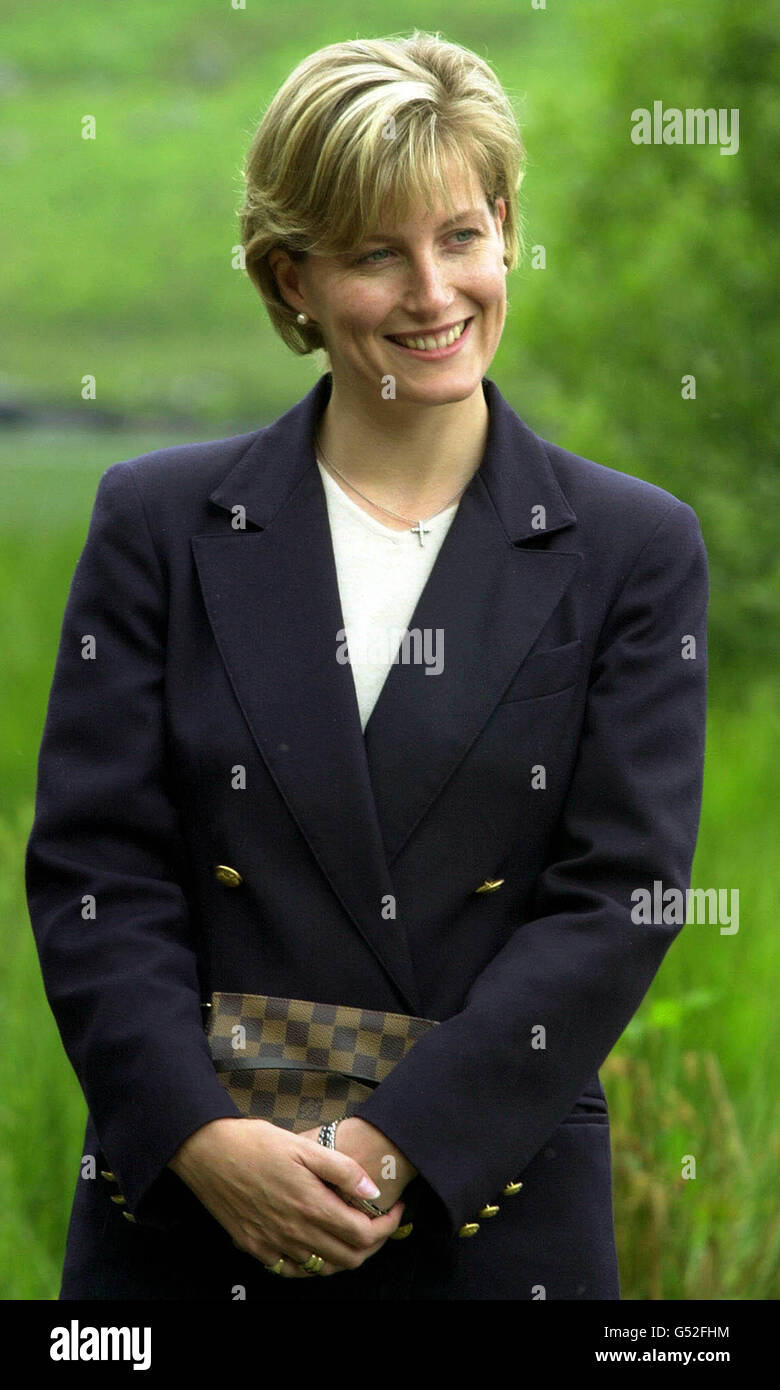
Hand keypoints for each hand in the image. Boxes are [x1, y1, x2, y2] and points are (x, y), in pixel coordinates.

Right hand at [167, 1117, 405, 1277]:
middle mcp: (294, 1233)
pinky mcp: (255, 1247)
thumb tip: (373, 1192)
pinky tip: (315, 1244)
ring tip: (351, 1232)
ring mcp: (273, 1244)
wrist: (208, 1152)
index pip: (363, 1235)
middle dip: (373, 1244)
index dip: (386, 1226)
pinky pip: (291, 1270)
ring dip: (344, 1255)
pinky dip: (311, 1264)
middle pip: (348, 1258)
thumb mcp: (304, 1147)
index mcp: (311, 1206)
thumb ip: (343, 1170)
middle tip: (379, 1222)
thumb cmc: (256, 1143)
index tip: (395, 1208)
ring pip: (322, 1268)